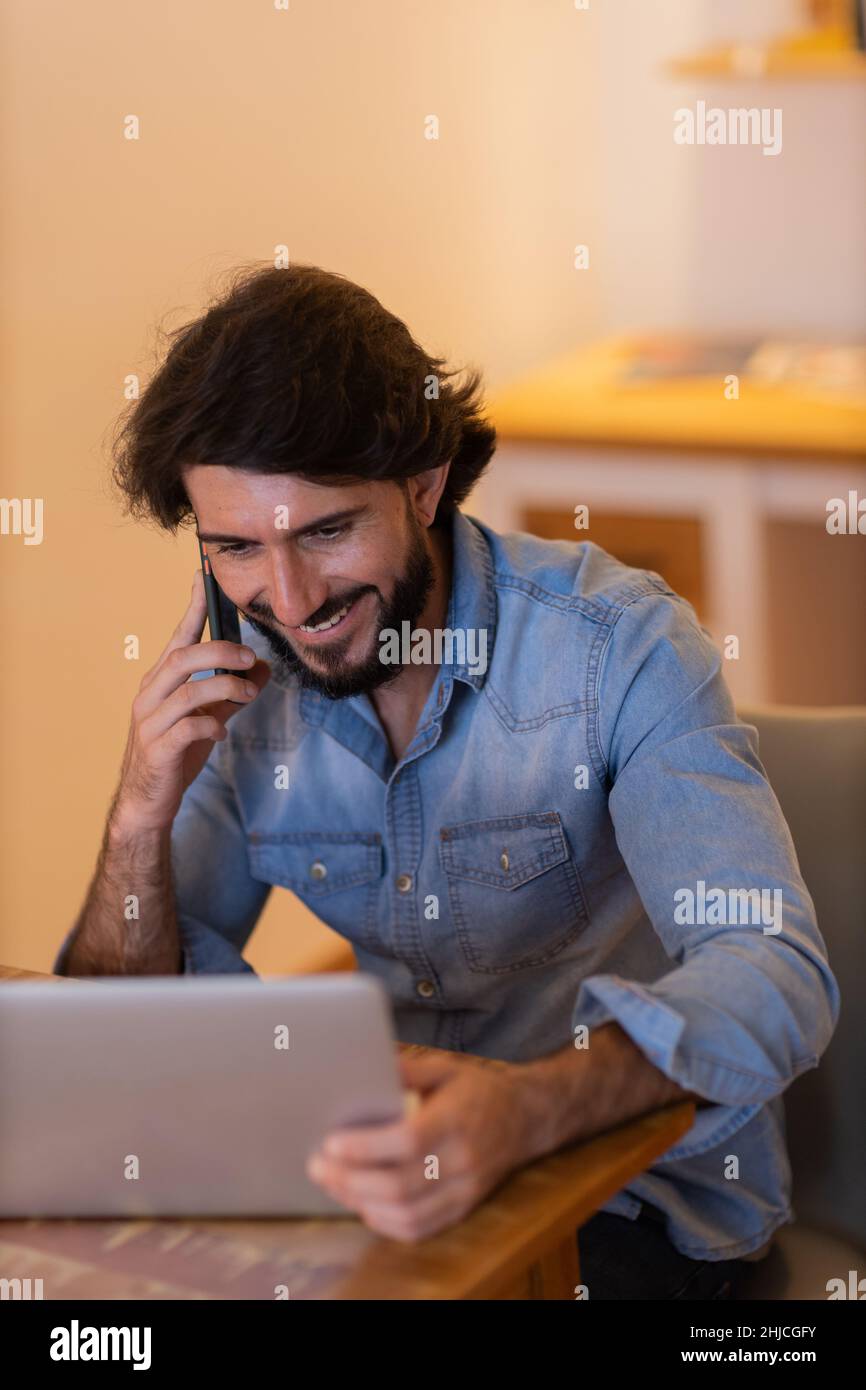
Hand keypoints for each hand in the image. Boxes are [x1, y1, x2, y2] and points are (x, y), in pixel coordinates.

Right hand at [112, 570, 270, 834]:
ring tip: (249, 696)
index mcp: (161, 681)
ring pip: (187, 692)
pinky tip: (221, 735)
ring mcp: (150, 722)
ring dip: (224, 688)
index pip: (178, 636)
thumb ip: (233, 694)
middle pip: (182, 657)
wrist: (146, 801)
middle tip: (250, 658)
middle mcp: (151, 695)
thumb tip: (264, 668)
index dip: (193, 607)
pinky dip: (209, 727)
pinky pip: (186, 729)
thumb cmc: (175, 753)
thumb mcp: (208, 718)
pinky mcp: (157, 750)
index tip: (205, 577)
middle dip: (220, 651)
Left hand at [305, 1050, 537, 1241]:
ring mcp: (465, 1189)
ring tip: (333, 1184)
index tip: (331, 1143)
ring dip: (362, 1203)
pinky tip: (363, 1205)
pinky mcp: (464, 1208)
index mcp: (457, 1119)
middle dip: (350, 1179)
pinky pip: (420, 1228)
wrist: (526, 1118)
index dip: (366, 1147)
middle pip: (400, 1184)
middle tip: (317, 1166)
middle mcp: (463, 1159)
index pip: (408, 1141)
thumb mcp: (447, 1068)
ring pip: (407, 1213)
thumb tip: (366, 1065)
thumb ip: (407, 1069)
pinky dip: (385, 1222)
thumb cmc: (479, 1090)